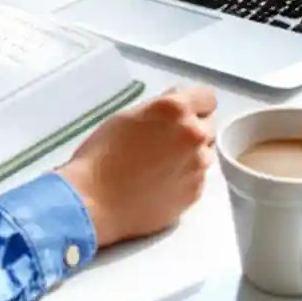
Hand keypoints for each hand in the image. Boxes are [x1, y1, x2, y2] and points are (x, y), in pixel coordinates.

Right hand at [58, 86, 216, 246]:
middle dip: (192, 128)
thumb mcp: (126, 116)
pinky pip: (198, 177)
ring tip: (161, 164)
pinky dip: (185, 177)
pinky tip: (160, 183)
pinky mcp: (195, 193)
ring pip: (205, 152)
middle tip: (165, 139)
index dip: (193, 103)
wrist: (93, 202)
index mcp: (175, 110)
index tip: (179, 112)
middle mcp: (193, 135)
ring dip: (191, 154)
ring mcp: (198, 167)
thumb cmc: (101, 155)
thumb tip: (176, 104)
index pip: (207, 98)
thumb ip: (159, 108)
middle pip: (208, 124)